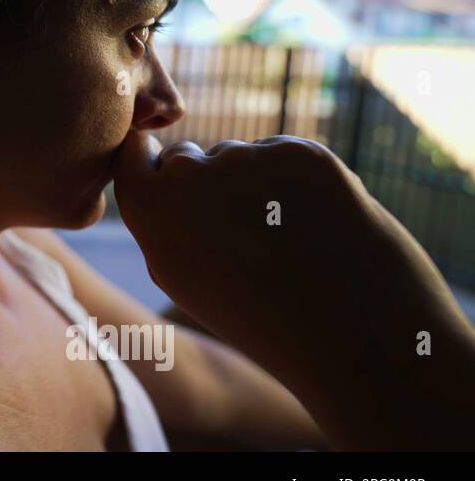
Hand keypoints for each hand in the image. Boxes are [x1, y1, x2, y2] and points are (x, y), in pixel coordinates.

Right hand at [111, 128, 474, 448]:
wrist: (346, 329)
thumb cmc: (253, 311)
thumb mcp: (180, 273)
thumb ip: (158, 218)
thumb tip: (152, 160)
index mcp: (150, 206)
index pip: (135, 156)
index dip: (151, 165)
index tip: (171, 187)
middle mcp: (190, 172)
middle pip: (187, 157)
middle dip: (205, 182)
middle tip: (240, 236)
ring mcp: (246, 156)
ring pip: (240, 157)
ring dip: (254, 184)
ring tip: (283, 241)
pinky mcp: (298, 151)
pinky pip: (284, 155)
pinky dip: (297, 181)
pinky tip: (313, 224)